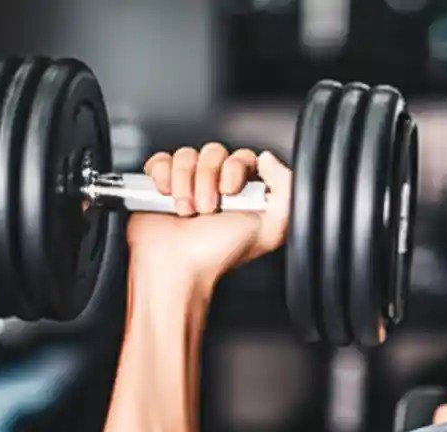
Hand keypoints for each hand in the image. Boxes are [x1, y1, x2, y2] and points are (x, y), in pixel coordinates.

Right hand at [126, 143, 292, 284]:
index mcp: (244, 192)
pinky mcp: (161, 184)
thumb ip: (286, 189)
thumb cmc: (220, 253)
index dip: (234, 168)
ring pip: (186, 155)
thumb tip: (269, 159)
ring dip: (185, 183)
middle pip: (213, 152)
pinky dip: (162, 175)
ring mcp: (188, 183)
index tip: (230, 192)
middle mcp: (217, 185)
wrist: (179, 265)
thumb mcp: (272, 227)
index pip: (242, 157)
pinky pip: (161, 160)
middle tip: (207, 208)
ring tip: (187, 211)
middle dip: (208, 179)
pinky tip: (166, 196)